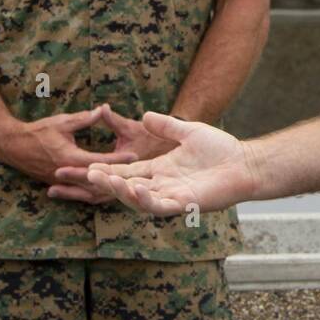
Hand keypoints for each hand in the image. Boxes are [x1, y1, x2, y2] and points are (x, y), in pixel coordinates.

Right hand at [0, 106, 138, 203]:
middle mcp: (67, 173)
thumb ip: (84, 119)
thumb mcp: (63, 122)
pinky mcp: (57, 184)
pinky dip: (92, 192)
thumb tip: (103, 109)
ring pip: (88, 191)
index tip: (135, 155)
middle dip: (118, 176)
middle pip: (97, 180)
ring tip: (126, 185)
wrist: (12, 145)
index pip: (100, 161)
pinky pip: (78, 192)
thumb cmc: (38, 131)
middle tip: (138, 173)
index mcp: (70, 157)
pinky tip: (105, 192)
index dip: (118, 159)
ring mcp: (61, 182)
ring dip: (106, 189)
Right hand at [82, 112, 258, 215]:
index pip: (122, 171)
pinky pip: (160, 205)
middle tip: (75, 175)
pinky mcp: (184, 204)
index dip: (101, 170)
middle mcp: (160, 185)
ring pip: (136, 198)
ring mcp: (171, 196)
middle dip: (98, 183)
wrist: (245, 162)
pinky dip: (145, 199)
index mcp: (158, 170)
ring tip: (101, 179)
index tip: (77, 165)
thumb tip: (146, 114)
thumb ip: (167, 126)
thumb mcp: (188, 132)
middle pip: (121, 187)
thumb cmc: (220, 149)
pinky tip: (135, 188)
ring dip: (118, 190)